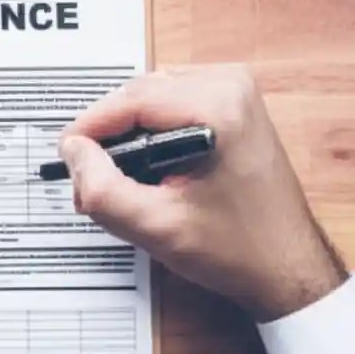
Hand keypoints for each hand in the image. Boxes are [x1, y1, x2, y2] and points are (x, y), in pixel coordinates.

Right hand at [61, 66, 346, 321]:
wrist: (288, 266)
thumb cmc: (238, 250)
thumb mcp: (156, 227)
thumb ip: (102, 189)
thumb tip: (73, 151)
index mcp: (219, 107)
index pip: (131, 99)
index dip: (90, 127)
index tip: (66, 156)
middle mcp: (231, 86)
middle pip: (140, 94)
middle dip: (109, 134)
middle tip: (92, 180)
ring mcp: (236, 92)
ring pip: (152, 97)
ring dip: (128, 132)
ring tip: (120, 180)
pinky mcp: (235, 104)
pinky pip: (172, 102)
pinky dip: (151, 130)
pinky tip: (148, 168)